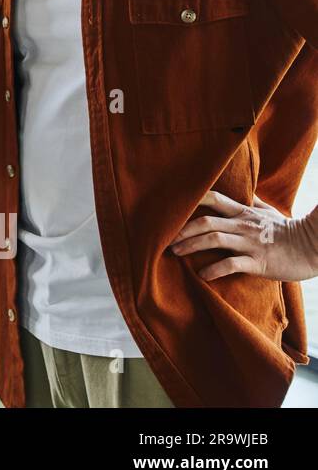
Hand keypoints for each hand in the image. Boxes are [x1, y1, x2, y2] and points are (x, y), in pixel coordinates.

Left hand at [170, 190, 317, 281]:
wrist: (315, 247)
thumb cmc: (290, 231)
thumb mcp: (270, 213)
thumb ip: (254, 203)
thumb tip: (246, 193)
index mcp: (244, 213)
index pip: (214, 199)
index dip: (192, 199)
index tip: (173, 208)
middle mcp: (243, 225)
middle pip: (205, 222)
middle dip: (182, 230)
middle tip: (166, 240)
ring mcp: (250, 243)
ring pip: (214, 240)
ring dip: (191, 246)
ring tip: (175, 253)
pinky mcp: (258, 262)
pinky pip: (231, 264)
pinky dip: (214, 270)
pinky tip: (202, 276)